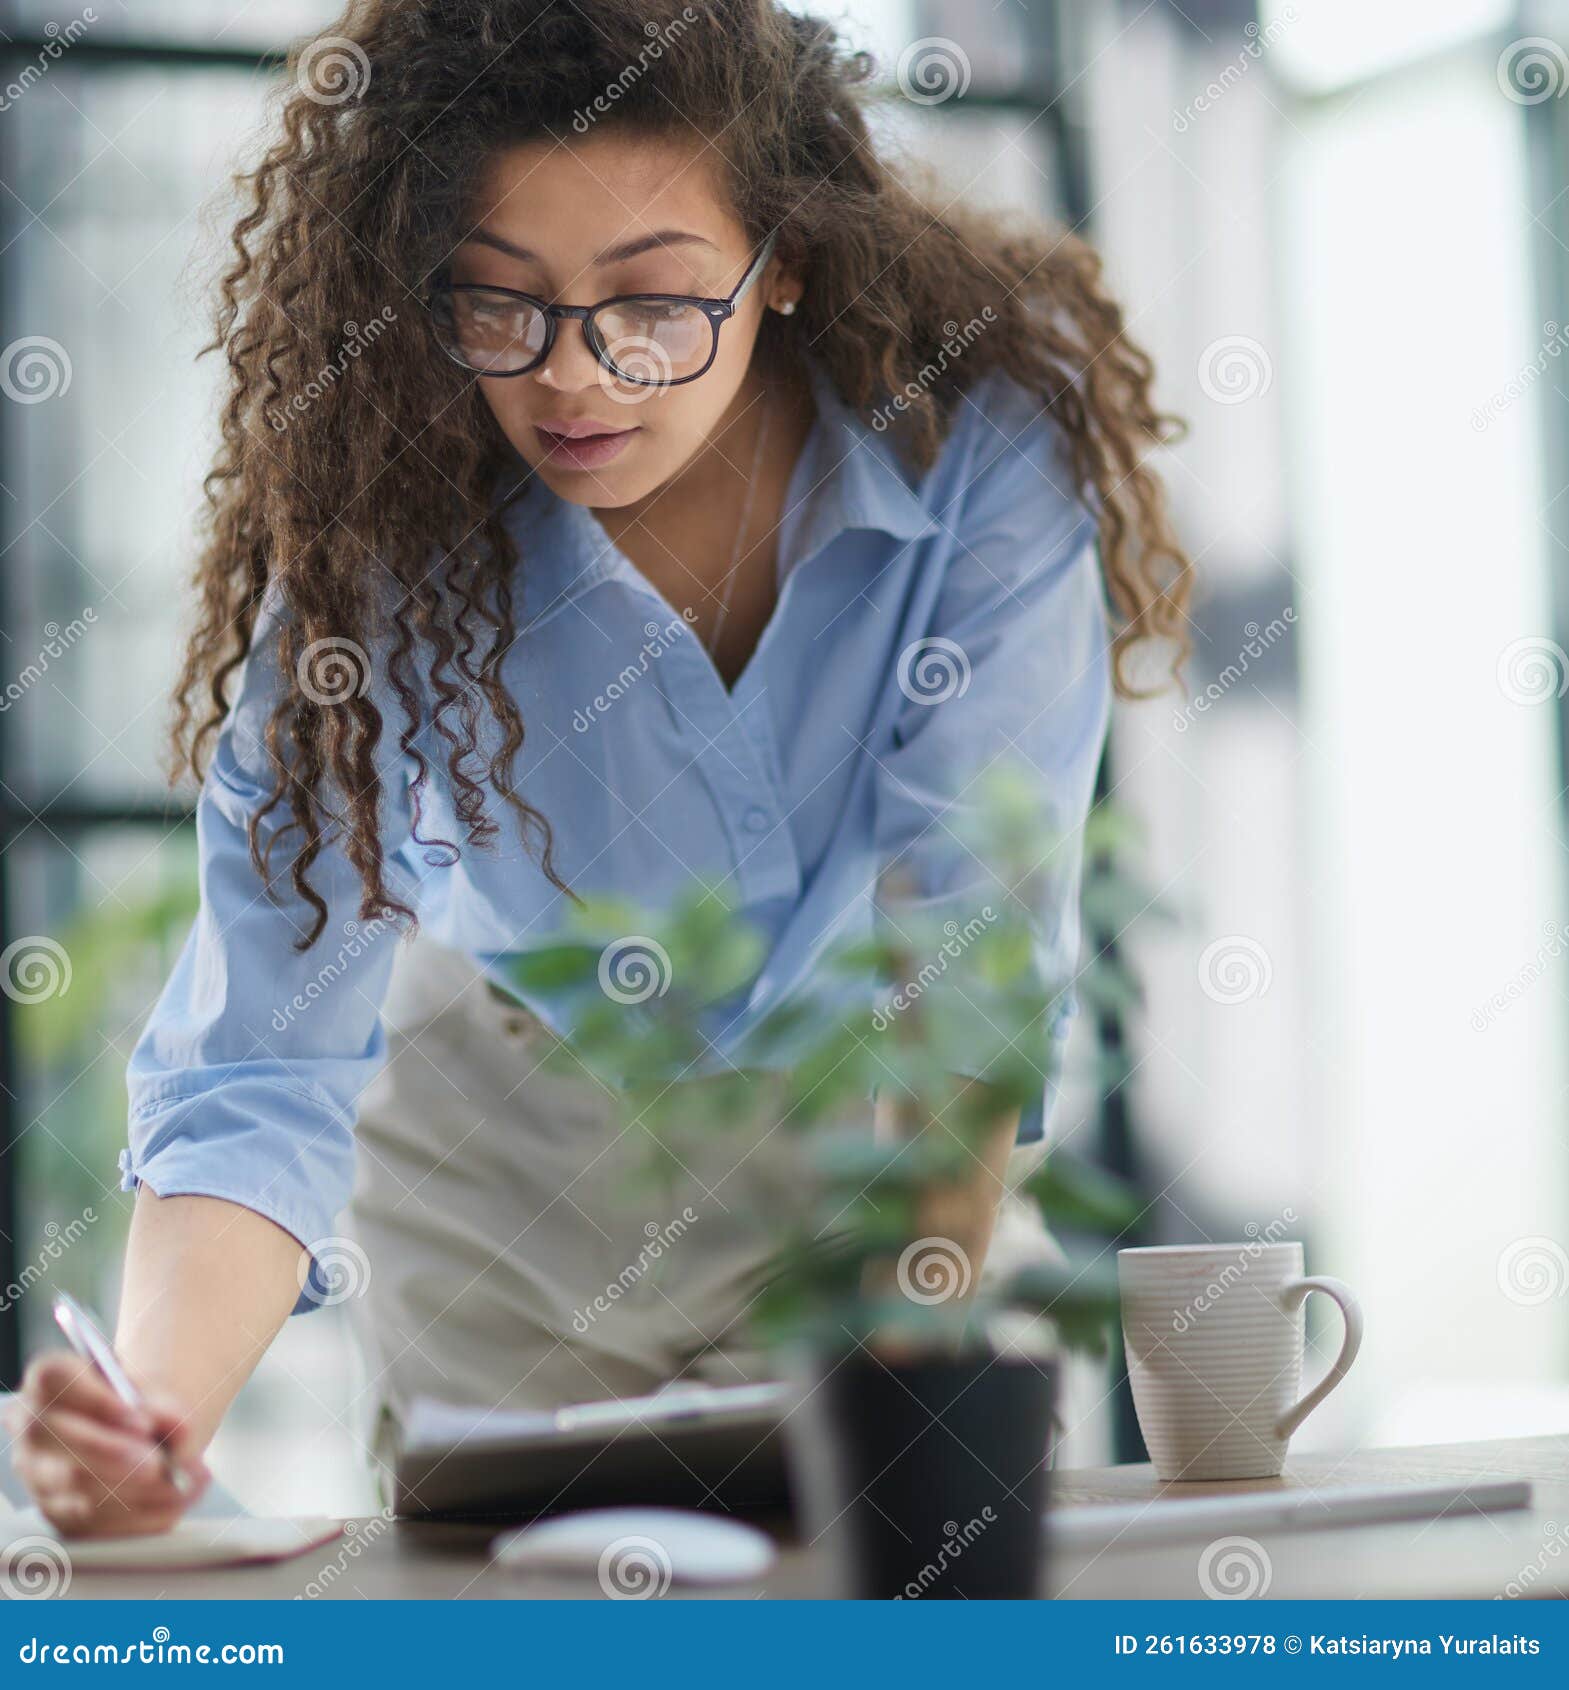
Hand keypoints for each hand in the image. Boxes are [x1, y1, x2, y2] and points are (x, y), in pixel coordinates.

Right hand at [8, 1353, 211, 1536]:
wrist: (133, 1436)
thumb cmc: (136, 1407)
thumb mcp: (153, 1391)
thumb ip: (163, 1404)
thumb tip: (176, 1428)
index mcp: (51, 1381)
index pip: (56, 1378)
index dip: (98, 1401)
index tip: (141, 1419)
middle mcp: (34, 1430)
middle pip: (54, 1438)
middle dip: (110, 1454)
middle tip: (156, 1463)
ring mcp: (40, 1478)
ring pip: (74, 1487)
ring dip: (136, 1490)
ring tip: (187, 1480)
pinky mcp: (60, 1517)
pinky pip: (94, 1523)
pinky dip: (143, 1514)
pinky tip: (178, 1499)